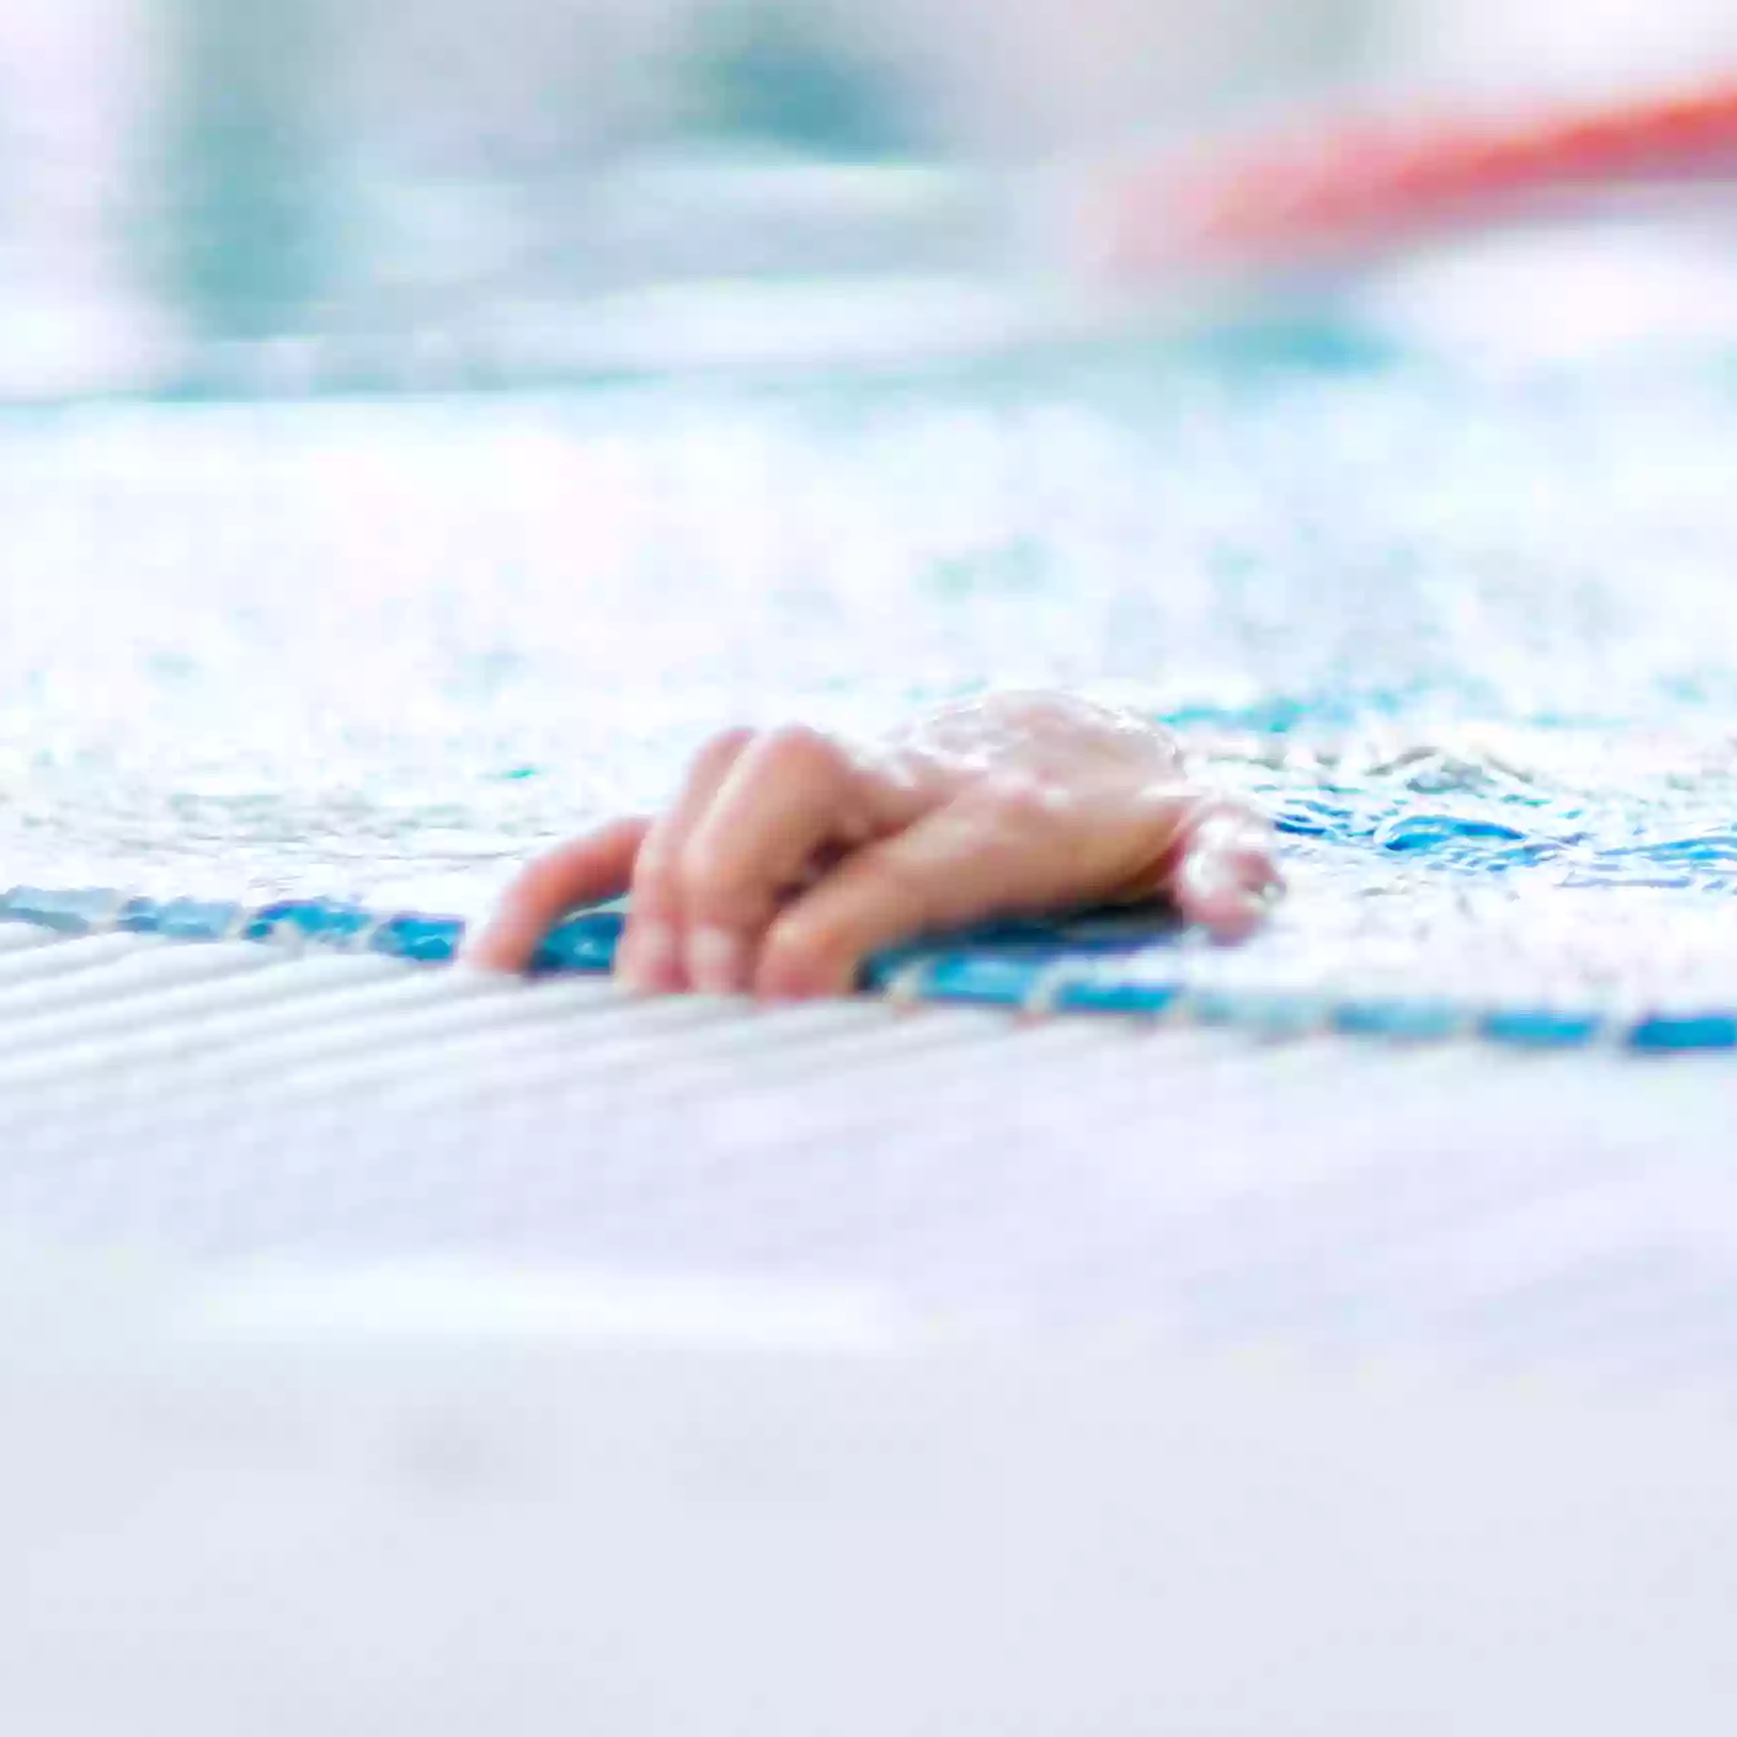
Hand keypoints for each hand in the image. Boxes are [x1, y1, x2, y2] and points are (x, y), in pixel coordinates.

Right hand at [459, 691, 1279, 998]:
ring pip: (717, 772)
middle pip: (796, 772)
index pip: (910, 853)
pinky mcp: (752, 807)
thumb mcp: (1216, 835)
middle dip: (735, 872)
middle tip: (713, 993)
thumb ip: (1232, 867)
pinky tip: (500, 970)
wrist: (1092, 740)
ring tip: (644, 996)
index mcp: (1011, 807)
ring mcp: (818, 778)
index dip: (838, 916)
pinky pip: (638, 823)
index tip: (778, 990)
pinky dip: (564, 881)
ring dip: (660, 874)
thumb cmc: (1145, 817)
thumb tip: (1237, 905)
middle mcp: (903, 771)